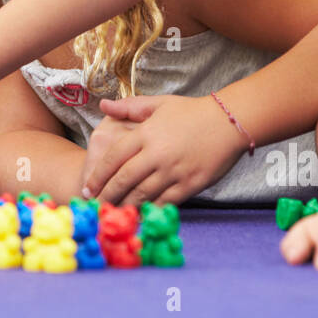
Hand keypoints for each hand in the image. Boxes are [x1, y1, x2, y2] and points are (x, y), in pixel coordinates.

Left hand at [80, 95, 246, 205]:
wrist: (230, 122)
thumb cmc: (193, 112)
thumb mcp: (159, 104)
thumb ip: (129, 107)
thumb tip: (103, 104)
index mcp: (146, 134)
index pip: (114, 158)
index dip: (98, 175)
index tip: (87, 187)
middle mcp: (157, 154)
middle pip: (124, 180)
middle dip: (107, 195)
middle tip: (95, 206)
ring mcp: (174, 171)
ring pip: (142, 194)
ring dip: (125, 205)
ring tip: (112, 213)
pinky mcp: (190, 184)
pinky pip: (165, 201)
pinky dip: (150, 209)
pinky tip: (140, 214)